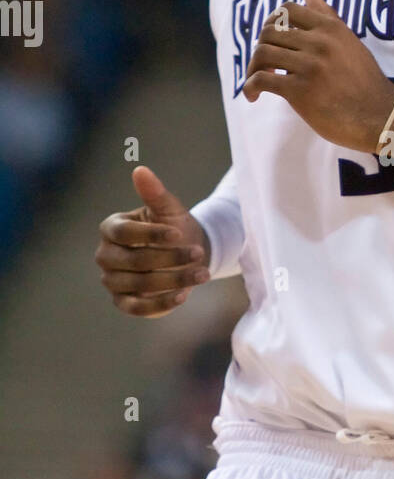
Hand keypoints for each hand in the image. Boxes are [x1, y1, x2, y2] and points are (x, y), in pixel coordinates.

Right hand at [94, 166, 210, 317]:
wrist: (185, 252)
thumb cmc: (174, 226)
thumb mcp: (169, 208)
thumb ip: (155, 193)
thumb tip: (140, 170)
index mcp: (110, 228)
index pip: (123, 233)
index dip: (151, 234)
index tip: (179, 232)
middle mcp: (106, 255)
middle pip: (133, 261)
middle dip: (169, 259)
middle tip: (199, 254)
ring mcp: (112, 281)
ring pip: (139, 285)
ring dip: (173, 281)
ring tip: (202, 274)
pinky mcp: (124, 302)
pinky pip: (138, 308)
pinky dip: (160, 304)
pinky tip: (183, 296)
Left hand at [242, 0, 393, 151]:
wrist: (380, 116)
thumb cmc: (365, 82)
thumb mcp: (350, 42)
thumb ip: (328, 17)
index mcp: (330, 29)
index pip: (287, 10)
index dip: (272, 22)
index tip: (273, 40)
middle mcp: (319, 42)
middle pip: (269, 31)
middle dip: (261, 46)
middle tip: (264, 64)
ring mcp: (309, 66)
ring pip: (262, 53)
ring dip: (253, 67)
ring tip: (258, 80)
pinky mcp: (300, 91)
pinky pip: (262, 80)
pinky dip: (250, 87)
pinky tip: (253, 96)